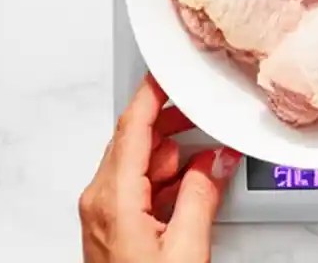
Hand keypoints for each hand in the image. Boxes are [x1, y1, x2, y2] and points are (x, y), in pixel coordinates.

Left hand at [79, 75, 241, 262]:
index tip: (167, 73)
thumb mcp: (186, 250)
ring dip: (170, 158)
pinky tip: (188, 190)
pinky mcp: (108, 226)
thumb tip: (217, 161)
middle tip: (202, 118)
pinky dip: (162, 181)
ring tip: (205, 168)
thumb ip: (203, 198)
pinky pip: (134, 186)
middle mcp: (100, 202)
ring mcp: (101, 214)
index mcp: (113, 199)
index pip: (132, 127)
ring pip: (135, 162)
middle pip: (133, 140)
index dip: (151, 94)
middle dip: (170, 126)